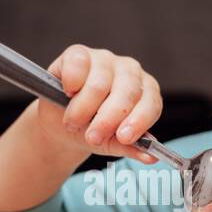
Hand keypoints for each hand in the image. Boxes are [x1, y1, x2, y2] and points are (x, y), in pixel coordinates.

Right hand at [32, 44, 161, 163]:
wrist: (61, 126)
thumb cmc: (91, 130)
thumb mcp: (111, 143)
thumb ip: (131, 148)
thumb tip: (151, 157)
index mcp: (144, 92)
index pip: (151, 103)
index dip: (138, 120)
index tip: (124, 137)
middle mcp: (129, 71)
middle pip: (127, 92)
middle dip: (108, 119)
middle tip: (93, 137)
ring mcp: (105, 59)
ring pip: (99, 83)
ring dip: (83, 109)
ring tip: (73, 123)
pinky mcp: (79, 53)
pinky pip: (78, 65)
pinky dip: (71, 83)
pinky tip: (67, 94)